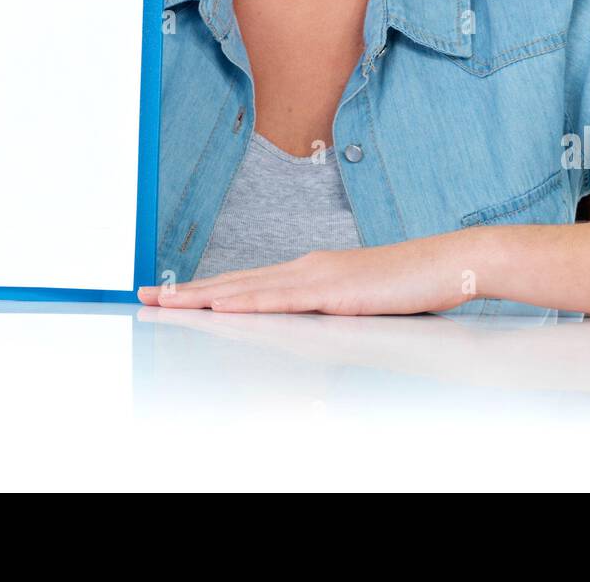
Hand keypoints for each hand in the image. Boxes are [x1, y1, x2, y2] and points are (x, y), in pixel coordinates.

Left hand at [136, 231, 484, 314]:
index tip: (169, 295)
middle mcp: (304, 268)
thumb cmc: (409, 286)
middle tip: (144, 296)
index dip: (204, 290)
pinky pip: (281, 300)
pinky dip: (246, 303)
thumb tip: (305, 326)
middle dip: (186, 292)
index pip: (245, 284)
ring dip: (202, 296)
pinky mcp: (333, 291)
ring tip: (165, 302)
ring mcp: (316, 276)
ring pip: (247, 289)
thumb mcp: (359, 304)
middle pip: (234, 283)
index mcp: (309, 271)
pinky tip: (221, 306)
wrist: (446, 264)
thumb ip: (328, 312)